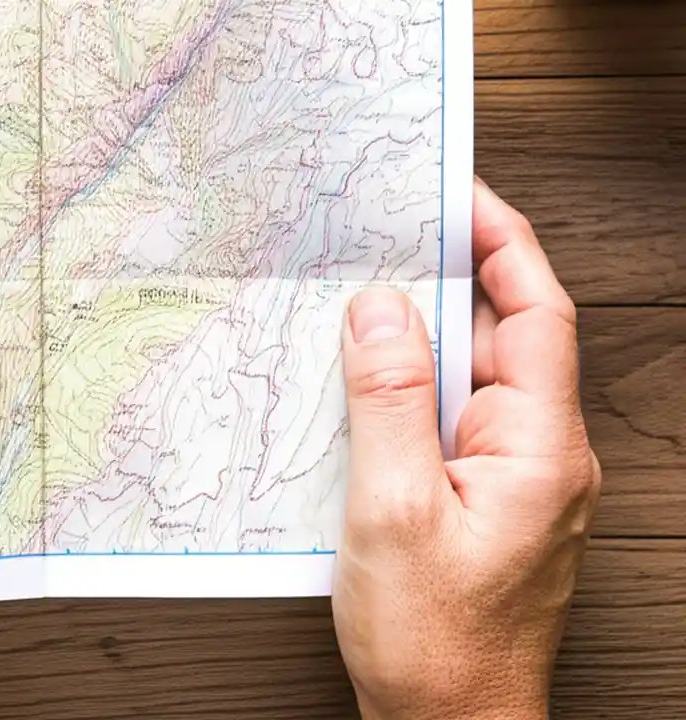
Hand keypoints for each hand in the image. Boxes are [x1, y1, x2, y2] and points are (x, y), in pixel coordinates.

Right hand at [332, 178, 600, 718]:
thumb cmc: (436, 643)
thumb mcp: (394, 508)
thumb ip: (388, 400)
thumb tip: (378, 310)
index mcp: (539, 448)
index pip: (535, 313)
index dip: (501, 244)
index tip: (457, 195)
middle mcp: (538, 457)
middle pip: (500, 340)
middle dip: (444, 283)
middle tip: (381, 238)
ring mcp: (510, 482)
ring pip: (467, 383)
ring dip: (417, 343)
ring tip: (354, 307)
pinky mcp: (478, 504)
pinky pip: (447, 425)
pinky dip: (407, 395)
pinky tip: (358, 391)